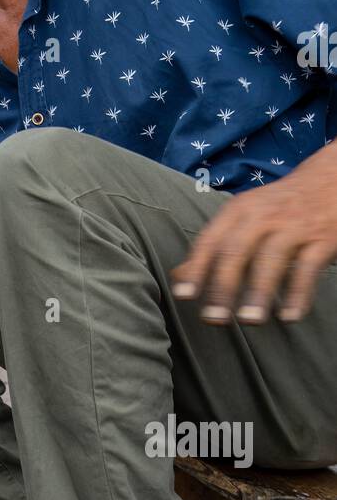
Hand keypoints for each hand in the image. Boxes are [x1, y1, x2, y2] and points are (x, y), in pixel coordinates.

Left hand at [171, 146, 336, 323]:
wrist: (331, 178)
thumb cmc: (278, 206)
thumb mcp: (244, 215)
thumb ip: (214, 245)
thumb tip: (178, 276)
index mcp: (238, 211)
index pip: (210, 241)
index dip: (195, 268)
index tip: (183, 296)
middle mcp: (262, 217)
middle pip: (236, 251)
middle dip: (222, 286)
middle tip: (213, 319)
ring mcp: (293, 227)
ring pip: (271, 259)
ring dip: (258, 291)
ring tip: (249, 321)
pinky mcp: (321, 239)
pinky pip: (308, 268)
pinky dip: (298, 294)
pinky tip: (289, 317)